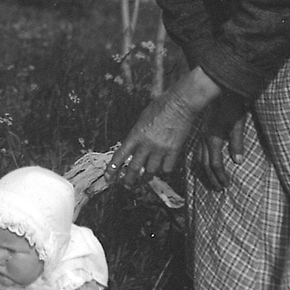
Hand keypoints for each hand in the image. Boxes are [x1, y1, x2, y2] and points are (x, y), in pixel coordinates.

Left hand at [108, 67, 222, 188]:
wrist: (180, 104)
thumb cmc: (160, 106)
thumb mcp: (142, 119)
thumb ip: (137, 135)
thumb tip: (133, 147)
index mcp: (136, 135)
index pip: (120, 156)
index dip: (112, 169)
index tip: (109, 177)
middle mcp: (146, 144)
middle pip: (134, 169)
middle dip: (128, 180)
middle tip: (127, 186)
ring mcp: (161, 149)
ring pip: (150, 171)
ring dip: (146, 178)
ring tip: (144, 180)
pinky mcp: (174, 151)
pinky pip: (167, 168)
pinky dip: (164, 170)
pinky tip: (163, 168)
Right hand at [196, 91, 247, 190]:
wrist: (219, 89)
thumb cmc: (232, 106)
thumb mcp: (238, 124)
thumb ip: (237, 143)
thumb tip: (238, 162)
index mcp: (213, 138)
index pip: (215, 163)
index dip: (220, 176)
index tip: (227, 186)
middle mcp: (204, 138)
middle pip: (205, 164)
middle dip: (212, 178)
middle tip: (219, 189)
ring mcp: (201, 135)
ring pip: (199, 158)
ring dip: (205, 172)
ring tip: (212, 181)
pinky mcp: (201, 131)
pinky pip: (198, 151)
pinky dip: (201, 161)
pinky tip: (204, 165)